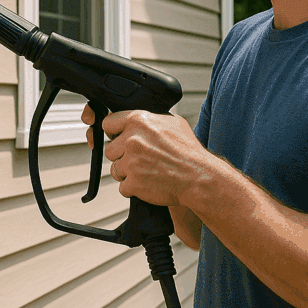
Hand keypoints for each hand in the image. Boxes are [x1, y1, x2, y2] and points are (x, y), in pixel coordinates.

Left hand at [82, 107, 208, 206]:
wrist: (199, 177)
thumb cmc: (189, 151)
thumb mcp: (173, 123)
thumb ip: (150, 118)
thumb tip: (137, 119)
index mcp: (138, 121)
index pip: (108, 123)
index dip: (114, 133)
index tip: (118, 139)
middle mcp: (132, 140)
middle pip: (110, 150)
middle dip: (122, 156)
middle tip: (141, 160)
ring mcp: (131, 162)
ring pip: (115, 169)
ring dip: (128, 173)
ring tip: (147, 172)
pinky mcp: (133, 183)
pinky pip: (123, 187)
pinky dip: (134, 188)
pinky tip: (149, 183)